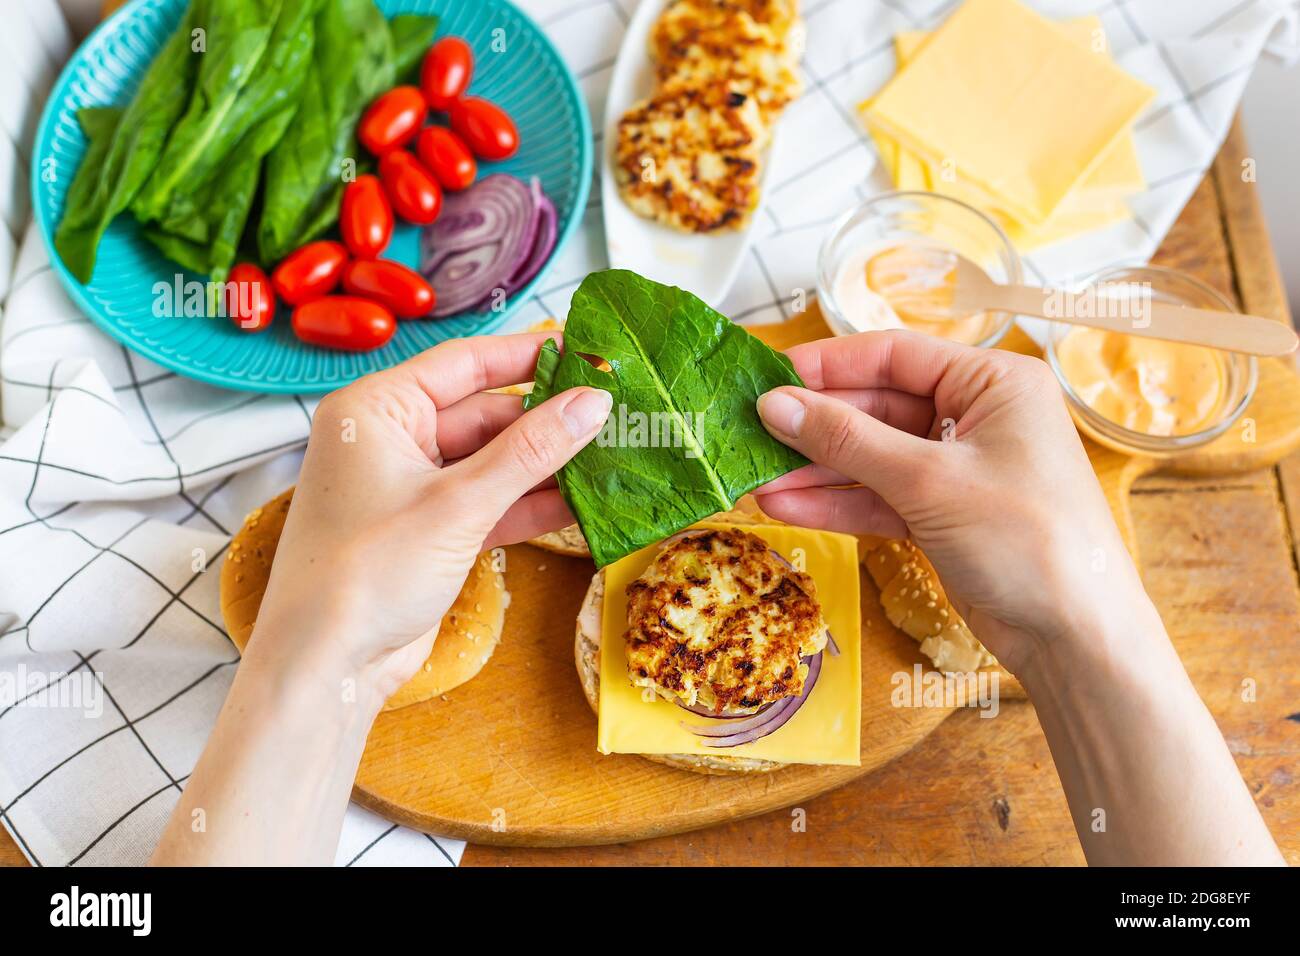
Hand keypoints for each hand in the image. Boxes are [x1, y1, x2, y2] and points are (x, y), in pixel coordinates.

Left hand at [250, 332, 611, 704]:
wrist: (327, 667)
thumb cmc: (364, 575)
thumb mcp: (460, 504)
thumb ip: (531, 451)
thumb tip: (591, 403)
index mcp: (376, 410)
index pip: (464, 364)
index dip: (528, 356)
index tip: (584, 352)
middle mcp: (388, 440)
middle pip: (482, 414)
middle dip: (545, 421)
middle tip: (611, 415)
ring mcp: (409, 488)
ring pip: (489, 462)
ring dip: (543, 466)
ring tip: (608, 456)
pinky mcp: (427, 531)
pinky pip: (486, 502)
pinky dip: (526, 504)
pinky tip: (578, 503)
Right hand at [752, 330, 1140, 674]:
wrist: (1075, 636)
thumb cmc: (1027, 539)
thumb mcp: (928, 481)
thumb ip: (847, 440)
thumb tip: (775, 405)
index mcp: (992, 382)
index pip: (895, 355)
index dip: (827, 366)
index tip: (767, 379)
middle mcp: (975, 416)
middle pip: (876, 407)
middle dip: (813, 427)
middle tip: (748, 435)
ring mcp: (956, 468)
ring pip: (871, 456)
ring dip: (815, 470)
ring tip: (754, 479)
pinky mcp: (941, 515)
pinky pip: (878, 496)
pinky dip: (836, 502)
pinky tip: (785, 505)